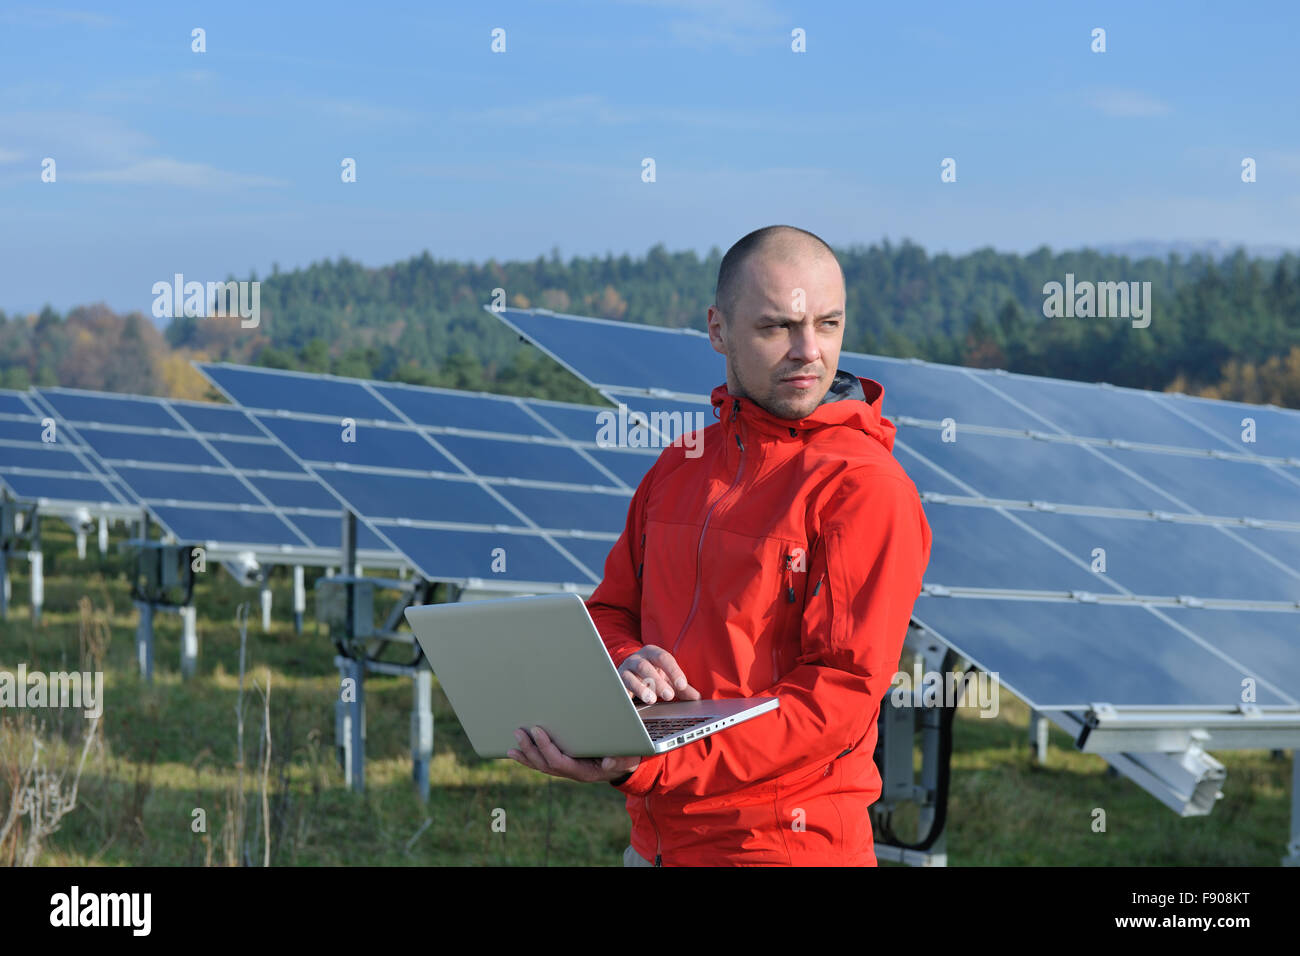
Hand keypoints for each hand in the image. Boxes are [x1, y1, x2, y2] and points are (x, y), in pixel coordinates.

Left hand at [508, 726, 640, 782]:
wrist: (625, 766)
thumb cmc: (626, 758)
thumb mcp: (628, 758)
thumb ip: (620, 760)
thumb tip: (608, 762)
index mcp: (584, 772)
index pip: (559, 762)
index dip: (546, 747)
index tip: (537, 731)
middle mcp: (572, 774)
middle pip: (545, 765)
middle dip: (530, 750)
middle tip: (519, 732)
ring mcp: (567, 771)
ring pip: (542, 766)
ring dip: (526, 755)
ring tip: (512, 746)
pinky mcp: (564, 765)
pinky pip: (543, 764)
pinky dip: (530, 758)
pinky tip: (518, 752)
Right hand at [618, 645, 701, 703]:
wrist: (629, 671)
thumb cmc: (652, 673)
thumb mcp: (667, 677)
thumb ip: (681, 687)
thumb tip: (696, 697)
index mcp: (653, 653)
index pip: (664, 658)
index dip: (673, 671)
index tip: (682, 685)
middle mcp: (638, 658)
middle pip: (646, 667)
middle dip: (658, 682)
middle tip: (669, 695)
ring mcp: (626, 669)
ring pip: (631, 676)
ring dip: (642, 688)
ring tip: (652, 699)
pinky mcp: (618, 681)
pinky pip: (621, 686)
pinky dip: (629, 693)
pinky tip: (636, 701)